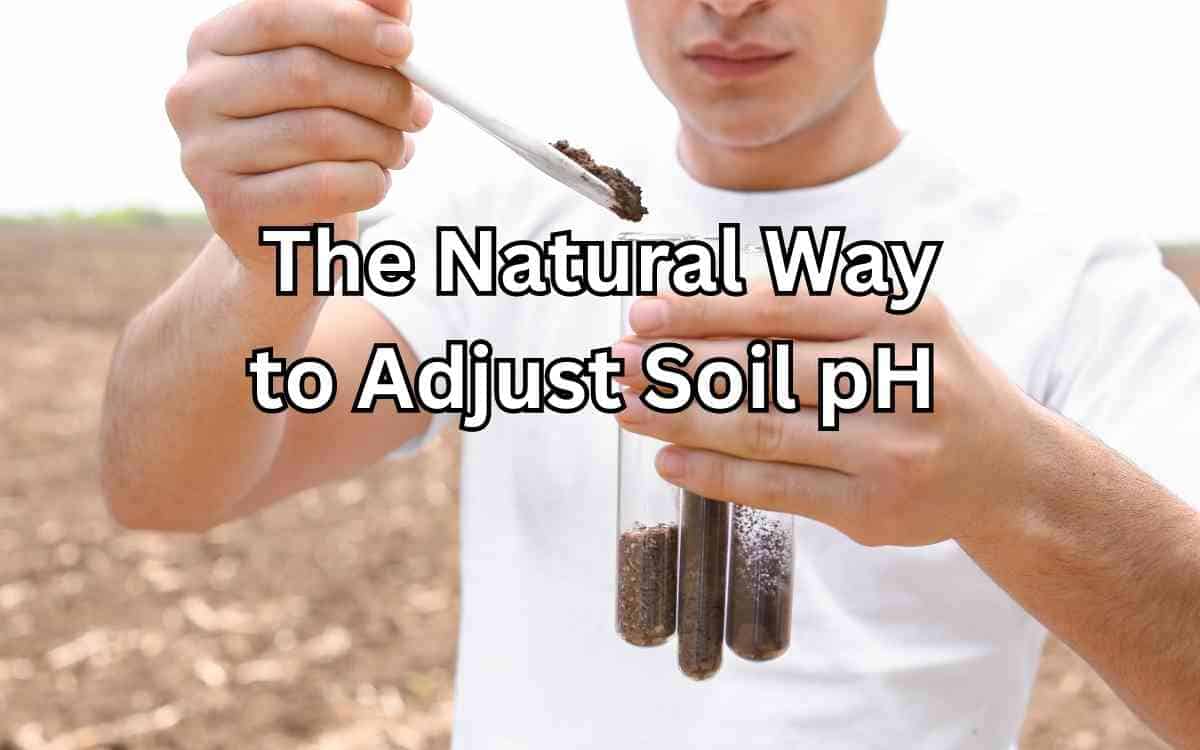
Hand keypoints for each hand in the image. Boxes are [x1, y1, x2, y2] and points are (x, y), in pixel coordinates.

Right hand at [166, 0, 430, 269]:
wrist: (285, 229)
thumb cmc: (314, 139)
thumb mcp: (335, 75)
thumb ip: (359, 28)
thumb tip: (396, 0)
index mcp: (213, 44)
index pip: (276, 13)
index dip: (347, 22)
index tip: (405, 41)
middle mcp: (193, 94)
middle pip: (304, 73)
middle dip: (379, 90)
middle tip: (419, 110)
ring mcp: (204, 155)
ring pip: (321, 132)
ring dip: (381, 141)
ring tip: (398, 149)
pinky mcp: (231, 209)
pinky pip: (324, 185)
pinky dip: (369, 181)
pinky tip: (375, 181)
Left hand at [612, 282, 1036, 547]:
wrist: (1009, 469)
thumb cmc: (929, 378)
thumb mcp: (892, 320)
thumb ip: (809, 307)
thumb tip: (692, 307)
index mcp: (897, 312)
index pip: (780, 305)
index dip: (702, 309)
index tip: (641, 313)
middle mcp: (897, 377)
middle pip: (761, 368)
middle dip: (677, 365)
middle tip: (617, 361)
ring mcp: (887, 448)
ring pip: (761, 428)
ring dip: (681, 418)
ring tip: (627, 406)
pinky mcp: (873, 509)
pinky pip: (776, 489)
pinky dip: (716, 475)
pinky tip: (671, 458)